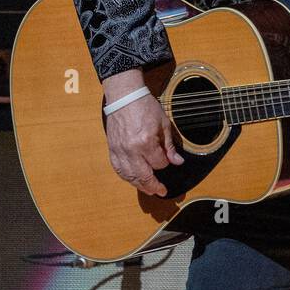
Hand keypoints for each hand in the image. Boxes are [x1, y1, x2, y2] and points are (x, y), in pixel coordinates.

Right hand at [103, 74, 180, 197]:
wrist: (125, 98)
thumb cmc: (146, 108)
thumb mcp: (164, 124)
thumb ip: (169, 146)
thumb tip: (177, 162)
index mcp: (146, 142)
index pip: (159, 163)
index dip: (165, 164)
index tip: (168, 160)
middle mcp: (131, 150)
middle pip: (143, 175)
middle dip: (153, 186)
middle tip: (160, 191)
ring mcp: (119, 151)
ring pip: (129, 175)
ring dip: (139, 185)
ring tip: (148, 189)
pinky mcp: (112, 149)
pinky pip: (118, 169)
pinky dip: (126, 177)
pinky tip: (132, 180)